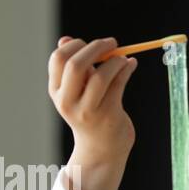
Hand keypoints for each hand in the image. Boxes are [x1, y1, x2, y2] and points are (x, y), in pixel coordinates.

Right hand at [47, 36, 137, 189]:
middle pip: (76, 66)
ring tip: (124, 57)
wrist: (102, 150)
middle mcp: (69, 102)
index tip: (88, 42)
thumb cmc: (90, 114)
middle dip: (96, 48)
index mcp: (57, 92)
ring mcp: (88, 110)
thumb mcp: (76, 92)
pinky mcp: (109, 115)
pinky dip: (126, 70)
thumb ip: (74, 67)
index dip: (74, 45)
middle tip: (112, 42)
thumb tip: (67, 39)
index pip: (58, 60)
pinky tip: (131, 64)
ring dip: (115, 61)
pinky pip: (118, 85)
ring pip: (101, 76)